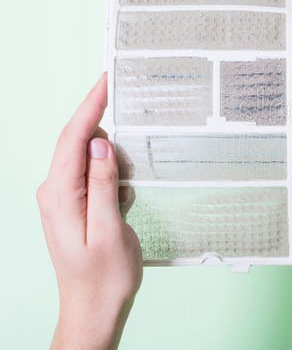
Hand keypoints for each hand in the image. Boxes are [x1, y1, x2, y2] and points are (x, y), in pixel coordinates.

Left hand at [37, 73, 141, 349]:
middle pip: (77, 141)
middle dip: (101, 115)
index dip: (90, 106)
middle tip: (128, 93)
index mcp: (60, 195)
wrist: (93, 309)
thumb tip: (101, 145)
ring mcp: (65, 198)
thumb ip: (102, 184)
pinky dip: (112, 165)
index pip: (72, 139)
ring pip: (87, 156)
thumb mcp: (108, 230)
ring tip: (137, 131)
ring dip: (111, 145)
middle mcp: (57, 191)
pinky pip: (93, 173)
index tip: (106, 80)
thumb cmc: (102, 276)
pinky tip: (129, 167)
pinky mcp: (77, 205)